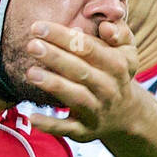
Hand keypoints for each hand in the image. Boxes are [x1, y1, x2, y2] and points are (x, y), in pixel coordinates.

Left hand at [25, 20, 144, 142]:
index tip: (38, 27)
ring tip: (31, 72)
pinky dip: (50, 125)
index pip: (88, 47)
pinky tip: (32, 117)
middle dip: (55, 57)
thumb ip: (118, 32)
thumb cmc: (116, 73)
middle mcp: (108, 88)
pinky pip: (67, 129)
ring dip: (54, 85)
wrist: (126, 115)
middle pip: (80, 70)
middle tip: (32, 45)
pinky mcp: (85, 130)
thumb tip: (106, 26)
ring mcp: (96, 111)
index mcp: (117, 64)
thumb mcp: (126, 50)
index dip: (63, 36)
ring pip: (76, 97)